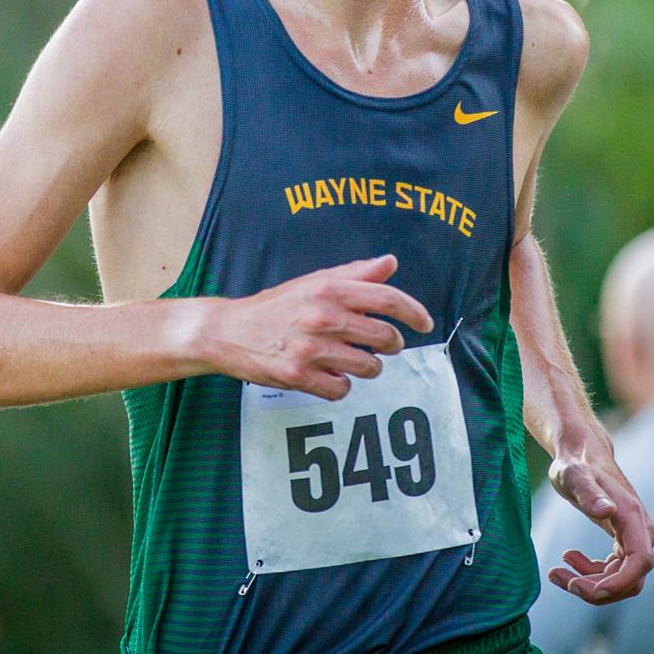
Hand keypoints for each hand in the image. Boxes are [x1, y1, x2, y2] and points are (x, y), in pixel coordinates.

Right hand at [210, 254, 433, 399]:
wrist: (228, 331)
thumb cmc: (275, 306)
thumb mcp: (313, 283)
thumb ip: (354, 274)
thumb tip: (390, 263)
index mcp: (329, 289)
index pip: (386, 299)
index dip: (413, 312)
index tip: (425, 323)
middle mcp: (322, 317)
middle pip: (384, 338)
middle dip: (390, 345)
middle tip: (381, 346)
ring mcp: (310, 348)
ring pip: (368, 368)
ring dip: (366, 367)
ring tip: (348, 359)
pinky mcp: (298, 375)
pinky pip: (342, 389)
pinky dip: (340, 385)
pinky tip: (328, 374)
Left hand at [546, 448, 653, 604]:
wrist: (581, 457)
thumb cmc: (575, 465)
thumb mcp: (574, 476)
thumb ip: (589, 492)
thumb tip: (606, 511)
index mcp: (633, 518)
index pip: (641, 561)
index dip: (620, 583)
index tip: (593, 591)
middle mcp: (640, 532)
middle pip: (630, 579)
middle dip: (597, 589)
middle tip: (560, 579)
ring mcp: (633, 539)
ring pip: (621, 580)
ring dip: (590, 584)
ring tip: (556, 573)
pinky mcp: (623, 543)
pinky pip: (612, 572)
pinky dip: (590, 574)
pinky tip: (568, 559)